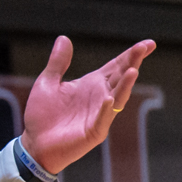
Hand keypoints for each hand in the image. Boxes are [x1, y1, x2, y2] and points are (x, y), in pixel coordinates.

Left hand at [20, 36, 155, 174]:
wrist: (34, 143)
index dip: (130, 55)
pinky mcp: (94, 132)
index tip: (147, 44)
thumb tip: (63, 38)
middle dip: (133, 62)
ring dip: (125, 85)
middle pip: (121, 77)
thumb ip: (57, 63)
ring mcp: (100, 114)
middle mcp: (101, 97)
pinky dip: (106, 109)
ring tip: (133, 70)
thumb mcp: (47, 83)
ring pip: (117, 97)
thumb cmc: (42, 115)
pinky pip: (102, 119)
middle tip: (144, 48)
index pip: (116, 66)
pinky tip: (108, 99)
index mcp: (92, 84)